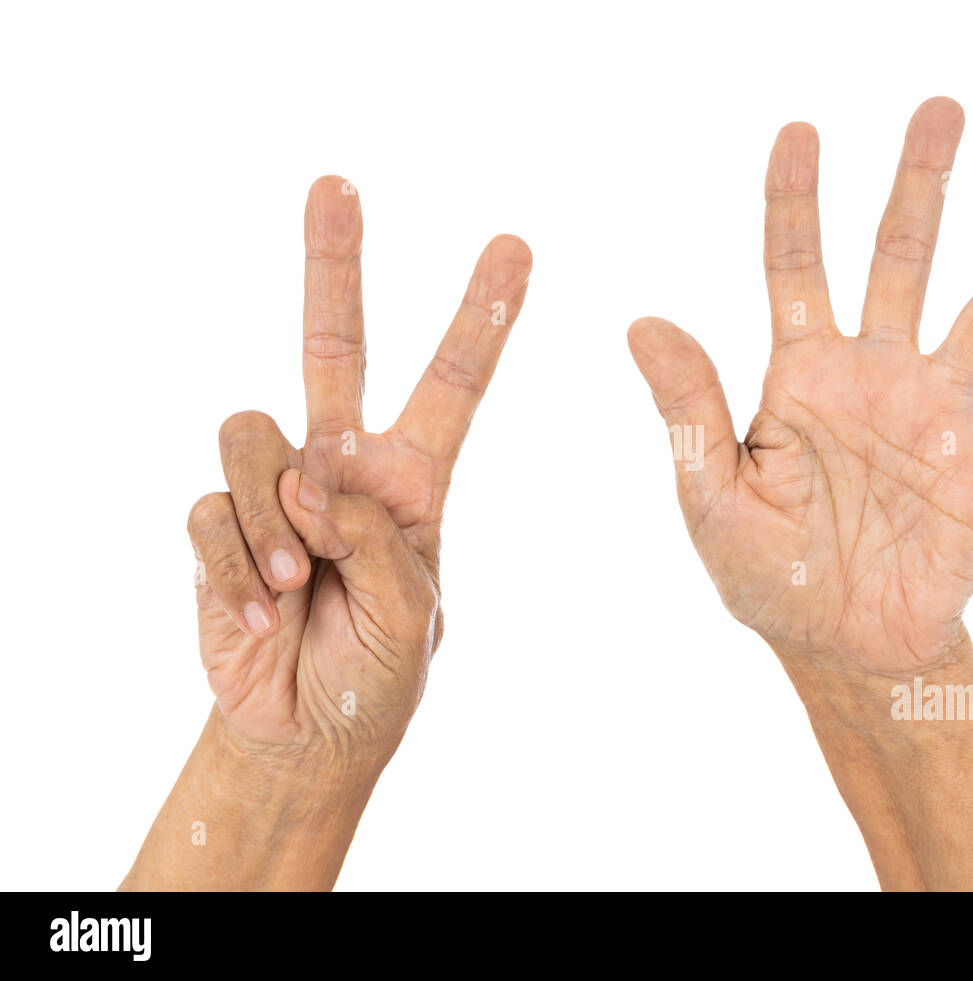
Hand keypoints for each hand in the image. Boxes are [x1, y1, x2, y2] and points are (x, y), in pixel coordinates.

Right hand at [187, 176, 530, 773]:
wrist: (305, 734)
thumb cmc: (378, 674)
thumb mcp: (414, 611)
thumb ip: (379, 537)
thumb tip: (313, 473)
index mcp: (411, 481)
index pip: (452, 384)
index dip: (482, 318)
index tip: (516, 248)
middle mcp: (342, 466)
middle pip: (334, 345)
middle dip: (335, 264)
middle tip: (336, 184)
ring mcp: (276, 489)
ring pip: (256, 433)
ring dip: (276, 516)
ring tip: (302, 583)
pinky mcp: (218, 523)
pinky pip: (211, 510)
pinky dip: (236, 567)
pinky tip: (261, 610)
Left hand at [628, 98, 972, 673]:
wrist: (839, 645)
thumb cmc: (765, 572)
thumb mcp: (710, 495)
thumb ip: (689, 410)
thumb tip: (641, 320)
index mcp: (802, 376)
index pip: (794, 267)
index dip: (794, 200)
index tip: (799, 130)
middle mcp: (877, 375)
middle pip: (900, 260)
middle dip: (919, 187)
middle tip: (941, 110)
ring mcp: (940, 416)